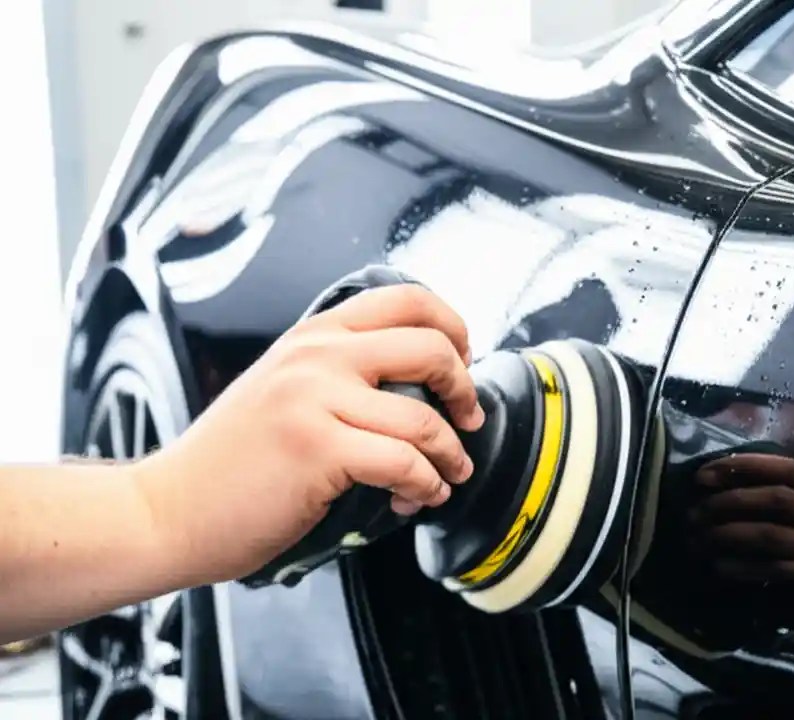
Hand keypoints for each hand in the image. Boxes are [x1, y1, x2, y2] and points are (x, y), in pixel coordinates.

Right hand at [132, 284, 484, 585]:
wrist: (166, 510)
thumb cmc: (228, 463)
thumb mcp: (282, 388)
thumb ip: (337, 373)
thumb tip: (413, 385)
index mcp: (313, 334)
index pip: (406, 299)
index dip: (453, 325)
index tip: (465, 359)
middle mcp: (317, 357)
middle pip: (431, 347)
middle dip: (465, 388)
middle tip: (470, 419)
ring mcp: (315, 400)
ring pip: (424, 418)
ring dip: (452, 454)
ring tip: (448, 474)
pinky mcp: (318, 450)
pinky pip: (404, 463)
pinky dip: (426, 485)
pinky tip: (420, 496)